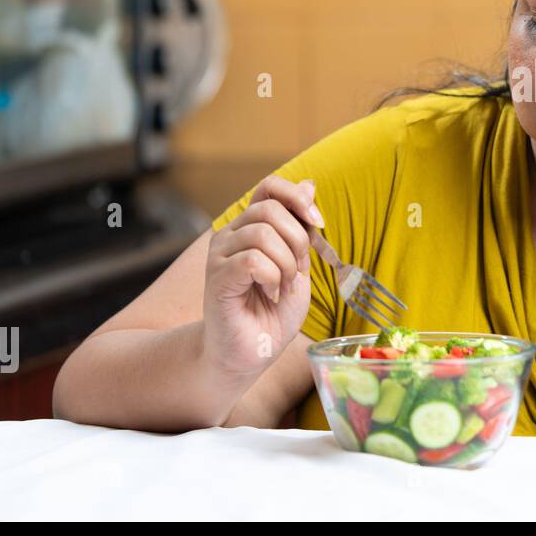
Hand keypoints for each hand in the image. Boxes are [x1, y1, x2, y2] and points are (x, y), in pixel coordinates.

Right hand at [202, 175, 322, 377]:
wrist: (252, 352)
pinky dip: (273, 278)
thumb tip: (309, 184)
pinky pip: (253, 260)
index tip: (318, 222)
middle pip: (270, 210)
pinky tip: (271, 294)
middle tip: (297, 272)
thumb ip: (301, 227)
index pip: (269, 188)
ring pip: (262, 234)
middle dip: (298, 241)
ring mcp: (219, 255)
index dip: (297, 197)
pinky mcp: (216, 278)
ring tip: (282, 288)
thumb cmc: (273, 312)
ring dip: (286, 264)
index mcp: (250, 227)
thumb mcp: (299, 263)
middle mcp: (231, 235)